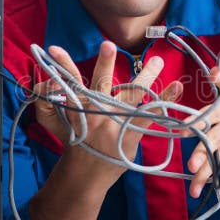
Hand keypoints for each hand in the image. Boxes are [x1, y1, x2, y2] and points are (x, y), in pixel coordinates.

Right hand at [33, 41, 182, 182]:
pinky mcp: (132, 133)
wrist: (86, 174)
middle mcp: (97, 112)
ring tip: (158, 60)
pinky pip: (151, 115)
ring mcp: (116, 123)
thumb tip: (42, 80)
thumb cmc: (74, 142)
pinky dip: (165, 101)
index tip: (54, 48)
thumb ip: (47, 101)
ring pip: (132, 94)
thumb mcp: (55, 123)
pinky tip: (176, 87)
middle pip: (102, 83)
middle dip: (104, 63)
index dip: (61, 64)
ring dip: (146, 76)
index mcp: (79, 107)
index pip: (68, 81)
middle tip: (108, 44)